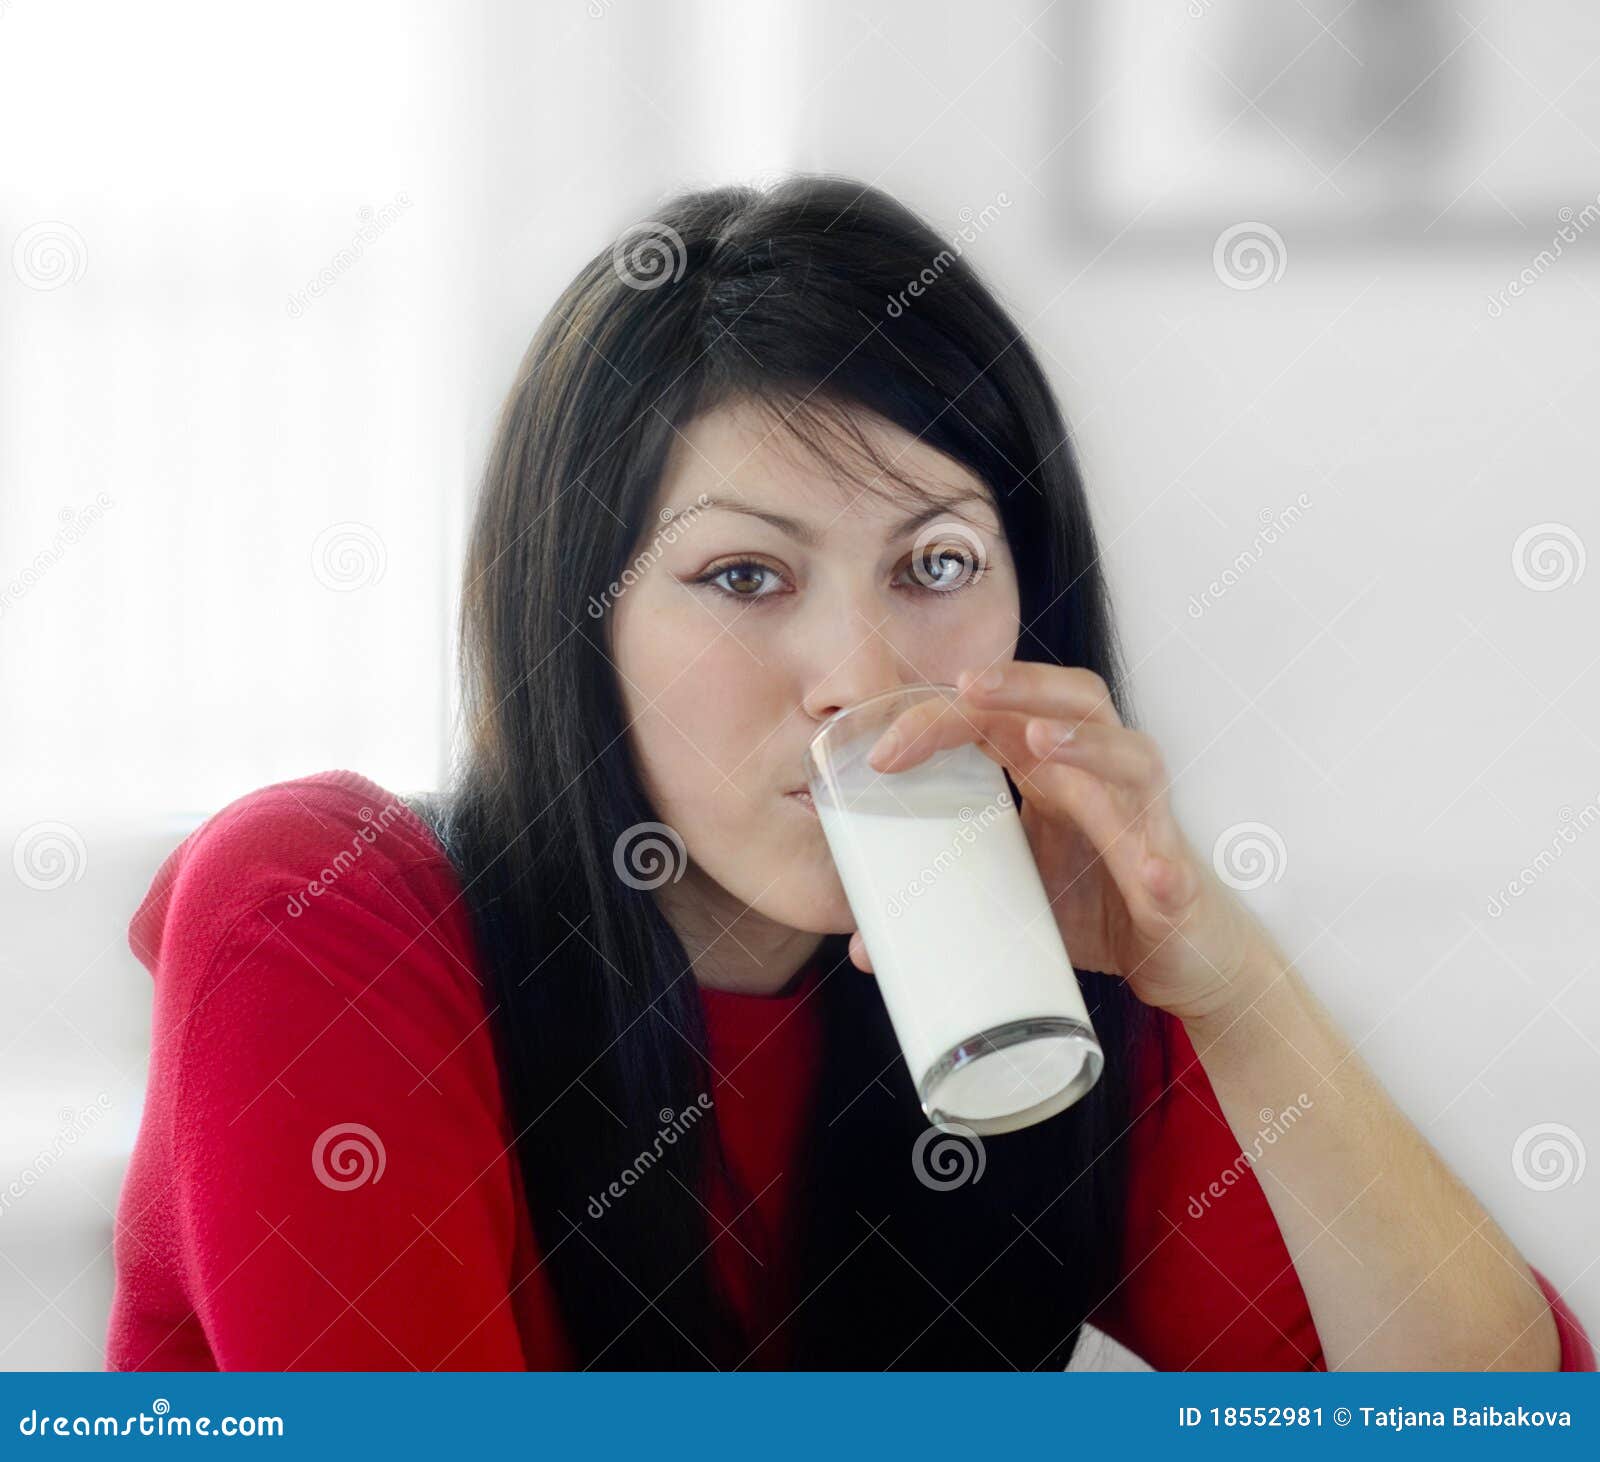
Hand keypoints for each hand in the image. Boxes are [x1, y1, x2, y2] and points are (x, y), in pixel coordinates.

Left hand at [847, 662, 1276, 1023]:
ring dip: (1088, 746)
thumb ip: (941, 903)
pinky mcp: (1177, 880)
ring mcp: (1146, 822)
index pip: (998, 717)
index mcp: (1052, 771)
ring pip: (1131, 759)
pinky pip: (1173, 863)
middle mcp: (1102, 779)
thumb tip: (857, 947)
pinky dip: (1160, 864)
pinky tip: (1150, 874)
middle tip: (970, 685)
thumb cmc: (1092, 902)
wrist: (1175, 954)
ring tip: (1044, 743)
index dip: (942, 718)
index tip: (882, 752)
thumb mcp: (1009, 890)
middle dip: (1023, 685)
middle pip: (1075, 701)